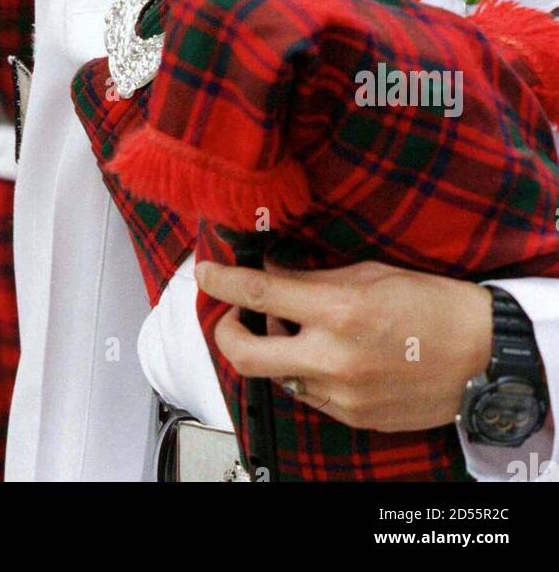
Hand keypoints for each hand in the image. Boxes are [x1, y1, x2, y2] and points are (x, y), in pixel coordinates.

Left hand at [196, 257, 492, 432]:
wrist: (481, 357)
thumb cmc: (431, 304)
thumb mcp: (369, 273)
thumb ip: (313, 275)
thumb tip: (270, 269)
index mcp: (339, 310)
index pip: (260, 294)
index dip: (222, 281)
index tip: (205, 271)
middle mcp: (333, 357)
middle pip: (245, 354)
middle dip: (226, 332)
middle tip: (233, 315)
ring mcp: (341, 394)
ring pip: (277, 374)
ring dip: (275, 349)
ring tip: (300, 328)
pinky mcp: (352, 418)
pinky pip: (307, 393)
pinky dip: (304, 370)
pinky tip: (328, 353)